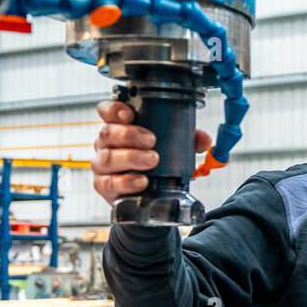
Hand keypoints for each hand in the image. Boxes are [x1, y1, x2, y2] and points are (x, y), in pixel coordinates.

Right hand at [92, 100, 212, 206]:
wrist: (150, 196)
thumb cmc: (155, 164)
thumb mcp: (173, 148)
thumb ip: (188, 140)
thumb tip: (204, 140)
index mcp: (119, 127)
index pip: (107, 111)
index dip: (114, 109)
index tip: (130, 114)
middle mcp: (106, 144)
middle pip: (107, 133)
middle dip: (130, 135)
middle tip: (151, 140)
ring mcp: (102, 165)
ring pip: (108, 158)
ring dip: (131, 158)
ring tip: (152, 160)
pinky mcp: (103, 186)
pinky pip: (109, 183)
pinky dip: (126, 182)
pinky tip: (141, 181)